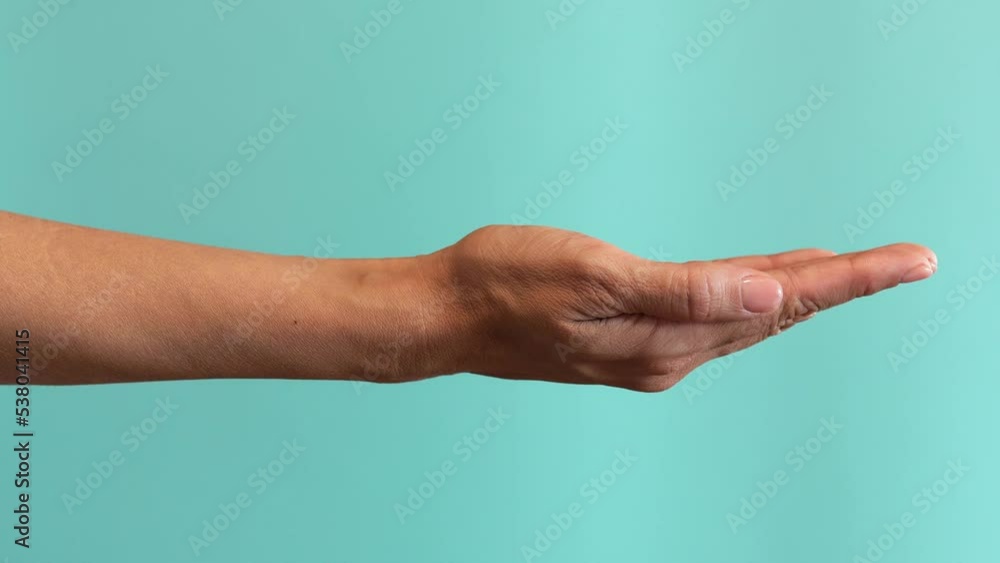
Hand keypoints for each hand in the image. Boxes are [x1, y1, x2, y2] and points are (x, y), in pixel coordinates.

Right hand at [431, 225, 936, 391]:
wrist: (451, 314)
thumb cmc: (509, 286)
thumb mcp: (597, 277)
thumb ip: (687, 290)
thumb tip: (773, 292)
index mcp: (668, 340)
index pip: (781, 302)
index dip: (850, 279)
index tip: (910, 262)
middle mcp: (670, 355)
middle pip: (775, 313)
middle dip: (843, 286)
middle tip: (903, 262)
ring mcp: (651, 352)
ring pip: (746, 317)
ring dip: (800, 293)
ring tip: (849, 269)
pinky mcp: (632, 341)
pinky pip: (712, 319)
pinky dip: (751, 297)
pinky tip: (763, 285)